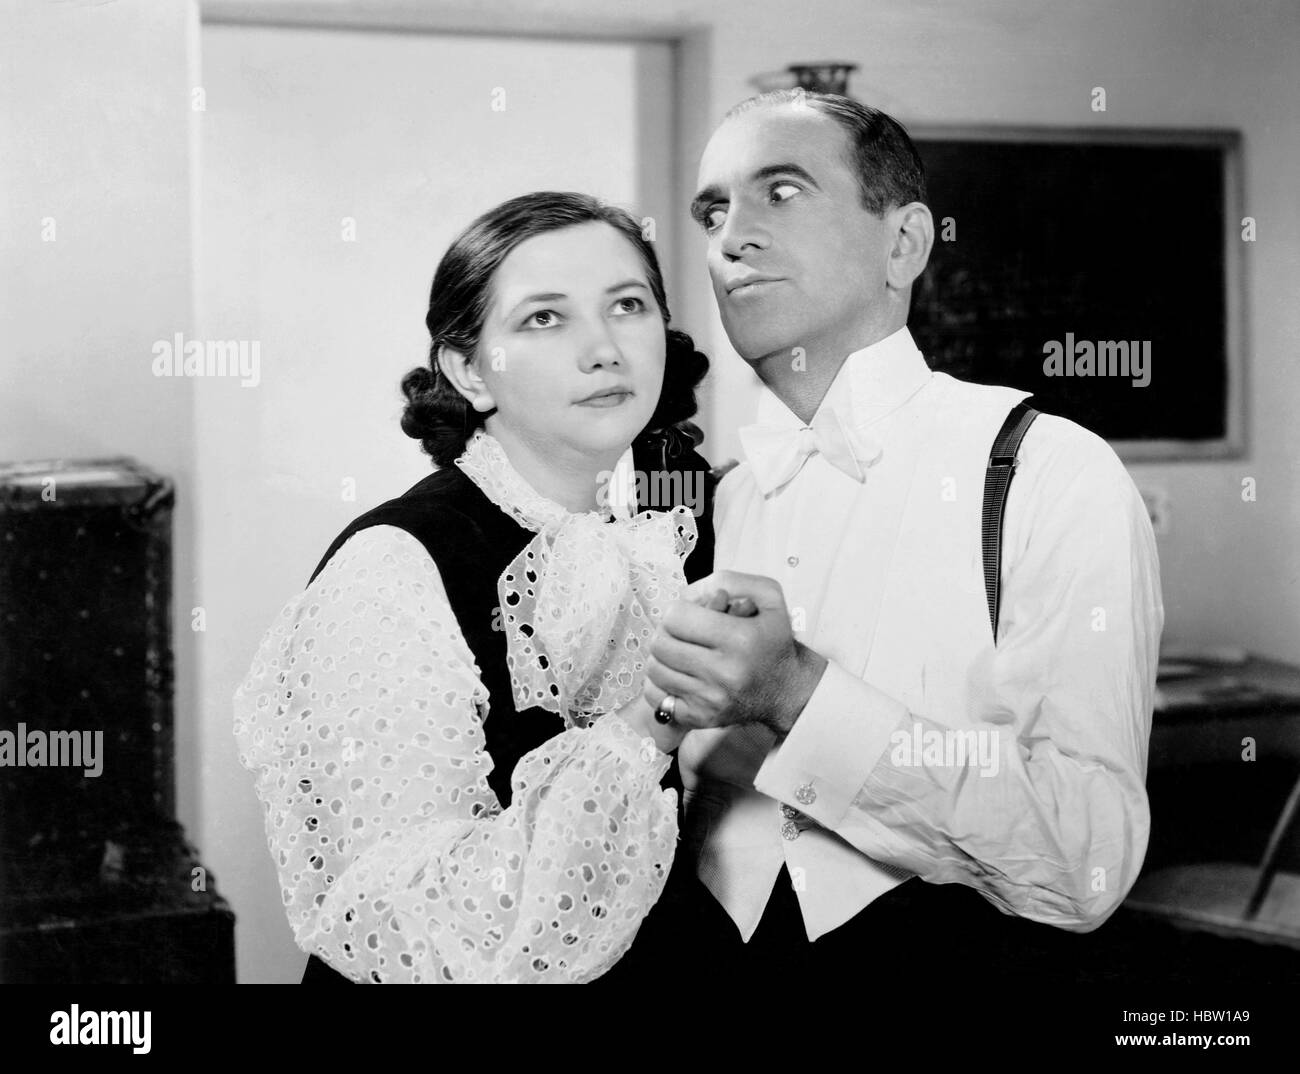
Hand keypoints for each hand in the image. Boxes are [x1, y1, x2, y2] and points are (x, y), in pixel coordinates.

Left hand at [643, 571, 827, 735]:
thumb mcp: (768, 596)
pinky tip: (679, 676)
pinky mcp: (700, 718)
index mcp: (739, 638)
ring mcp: (711, 699)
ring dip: (663, 657)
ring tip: (681, 653)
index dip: (678, 610)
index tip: (690, 614)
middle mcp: (725, 672)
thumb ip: (729, 581)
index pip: (675, 617)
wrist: (786, 689)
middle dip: (667, 632)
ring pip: (656, 670)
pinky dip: (660, 685)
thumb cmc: (772, 639)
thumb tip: (688, 593)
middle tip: (682, 633)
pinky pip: (657, 698)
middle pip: (661, 644)